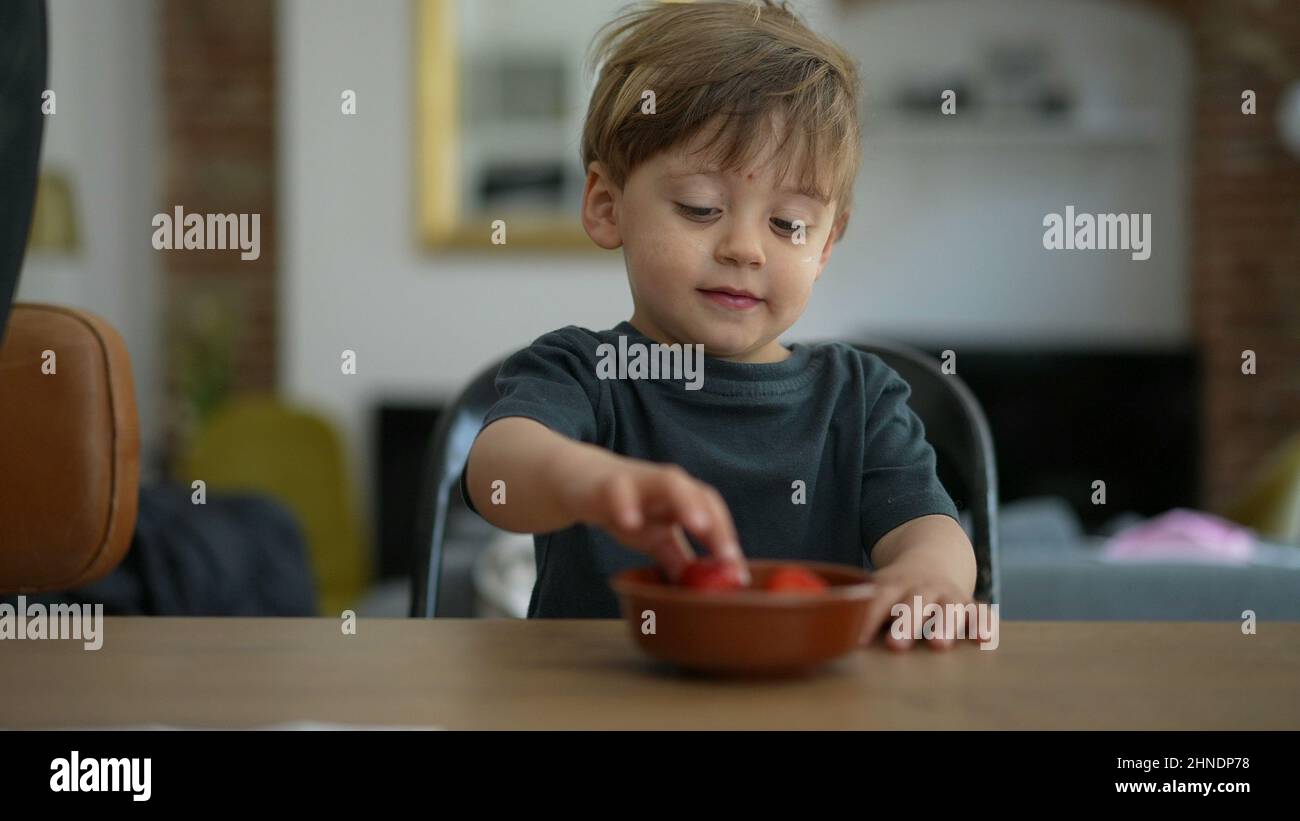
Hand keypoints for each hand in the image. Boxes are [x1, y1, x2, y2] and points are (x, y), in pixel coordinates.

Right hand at [557, 453, 745, 583]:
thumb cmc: (628, 507)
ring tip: (697, 525)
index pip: (714, 514)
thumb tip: (703, 594)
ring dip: (686, 502)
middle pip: (701, 494)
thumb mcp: (655, 539)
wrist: (580, 482)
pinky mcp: (609, 484)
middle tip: (727, 553)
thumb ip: (678, 561)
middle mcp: (668, 487)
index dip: (727, 540)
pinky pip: (619, 491)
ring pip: (669, 483)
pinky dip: (626, 505)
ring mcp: (641, 481)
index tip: (737, 572)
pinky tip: (630, 522)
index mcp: (684, 500)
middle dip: (717, 522)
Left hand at [859, 562, 975, 651]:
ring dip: (943, 625)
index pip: (879, 600)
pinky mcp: (969, 603)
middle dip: (905, 623)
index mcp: (894, 584)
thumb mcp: (878, 589)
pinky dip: (982, 623)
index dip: (869, 620)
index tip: (859, 642)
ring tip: (939, 645)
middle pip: (914, 604)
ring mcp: (947, 594)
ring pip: (947, 607)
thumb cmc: (897, 589)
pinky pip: (979, 612)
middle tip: (896, 645)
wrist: (933, 560)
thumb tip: (831, 634)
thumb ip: (862, 608)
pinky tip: (984, 638)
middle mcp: (922, 588)